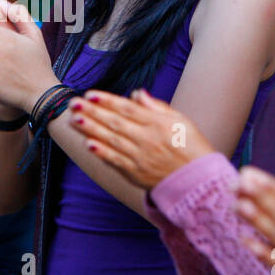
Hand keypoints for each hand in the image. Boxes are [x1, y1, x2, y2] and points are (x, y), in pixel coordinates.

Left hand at [67, 88, 214, 189]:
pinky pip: (116, 161)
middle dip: (92, 112)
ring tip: (75, 120)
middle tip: (73, 103)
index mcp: (157, 124)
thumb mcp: (181, 121)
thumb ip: (157, 107)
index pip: (127, 109)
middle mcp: (147, 139)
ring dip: (92, 129)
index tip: (90, 94)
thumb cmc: (192, 147)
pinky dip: (102, 153)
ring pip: (112, 140)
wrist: (200, 181)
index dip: (107, 101)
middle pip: (115, 122)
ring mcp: (140, 157)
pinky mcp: (136, 173)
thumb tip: (136, 94)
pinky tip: (89, 144)